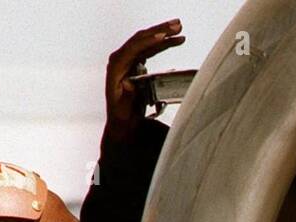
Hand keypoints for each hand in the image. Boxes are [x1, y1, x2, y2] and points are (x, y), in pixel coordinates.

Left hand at [104, 19, 186, 141]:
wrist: (122, 122)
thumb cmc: (123, 117)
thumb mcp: (124, 111)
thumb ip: (127, 97)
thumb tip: (128, 84)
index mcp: (116, 67)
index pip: (133, 48)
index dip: (148, 41)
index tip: (163, 36)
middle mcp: (120, 59)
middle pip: (140, 39)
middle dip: (159, 30)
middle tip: (177, 25)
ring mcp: (127, 59)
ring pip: (146, 40)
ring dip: (163, 33)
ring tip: (179, 27)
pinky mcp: (134, 62)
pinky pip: (149, 48)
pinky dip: (162, 42)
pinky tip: (173, 39)